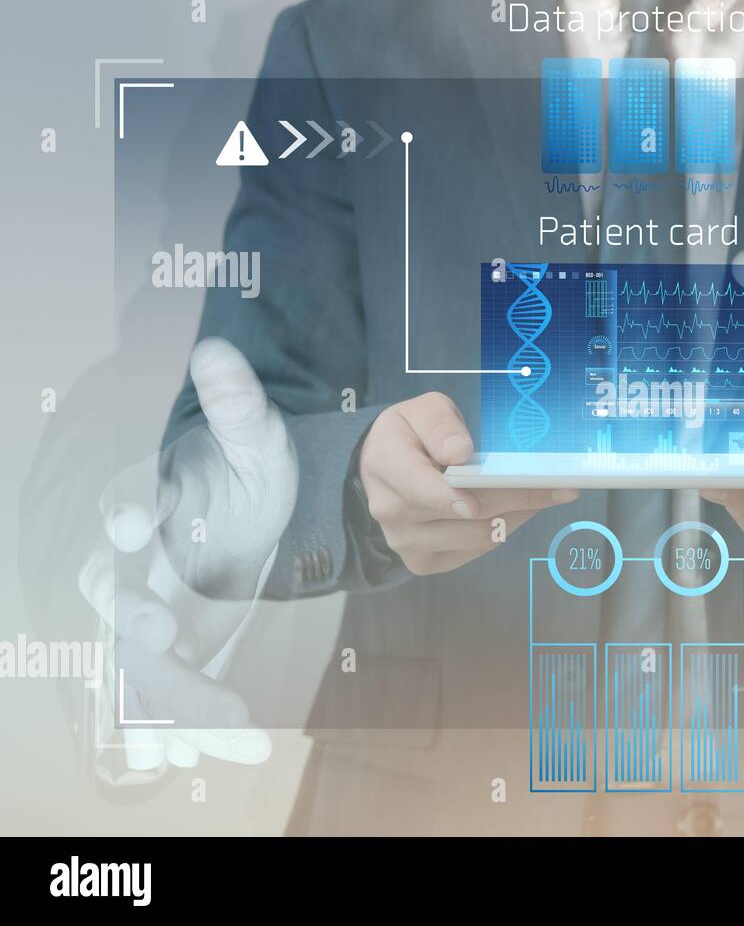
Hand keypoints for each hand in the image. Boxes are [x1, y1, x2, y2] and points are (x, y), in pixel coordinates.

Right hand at [77, 337, 293, 771]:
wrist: (254, 516)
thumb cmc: (248, 475)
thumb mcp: (256, 440)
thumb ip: (237, 408)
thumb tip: (218, 352)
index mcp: (148, 507)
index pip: (120, 511)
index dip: (123, 517)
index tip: (138, 529)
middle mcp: (132, 567)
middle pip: (117, 602)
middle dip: (135, 624)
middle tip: (167, 636)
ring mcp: (146, 615)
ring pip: (135, 665)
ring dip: (158, 702)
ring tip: (183, 742)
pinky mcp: (170, 653)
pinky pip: (163, 696)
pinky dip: (177, 728)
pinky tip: (194, 762)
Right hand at [358, 392, 577, 574]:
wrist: (382, 468)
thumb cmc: (409, 434)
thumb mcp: (422, 410)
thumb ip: (440, 425)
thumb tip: (460, 452)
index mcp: (387, 465)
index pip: (420, 487)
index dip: (451, 496)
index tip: (485, 496)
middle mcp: (392, 512)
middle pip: (466, 513)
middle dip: (518, 497)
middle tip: (561, 487)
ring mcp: (407, 543)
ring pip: (478, 535)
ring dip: (518, 514)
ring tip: (545, 493)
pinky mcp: (425, 562)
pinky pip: (476, 549)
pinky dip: (505, 527)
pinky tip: (520, 508)